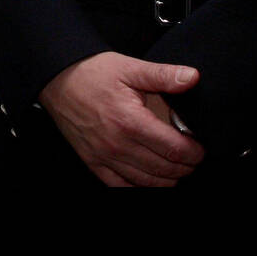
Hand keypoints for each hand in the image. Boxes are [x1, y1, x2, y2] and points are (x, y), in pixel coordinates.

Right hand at [38, 51, 204, 186]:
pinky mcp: (92, 162)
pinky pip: (121, 187)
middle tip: (192, 158)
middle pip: (164, 169)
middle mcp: (117, 144)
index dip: (194, 152)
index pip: (174, 149)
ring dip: (168, 179)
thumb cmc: (92, 72)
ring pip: (146, 182)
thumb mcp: (129, 67)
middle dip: (185, 166)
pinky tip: (150, 180)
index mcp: (130, 121)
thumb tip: (191, 77)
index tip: (199, 148)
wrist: (57, 78)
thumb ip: (162, 74)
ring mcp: (104, 156)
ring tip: (176, 168)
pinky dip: (140, 188)